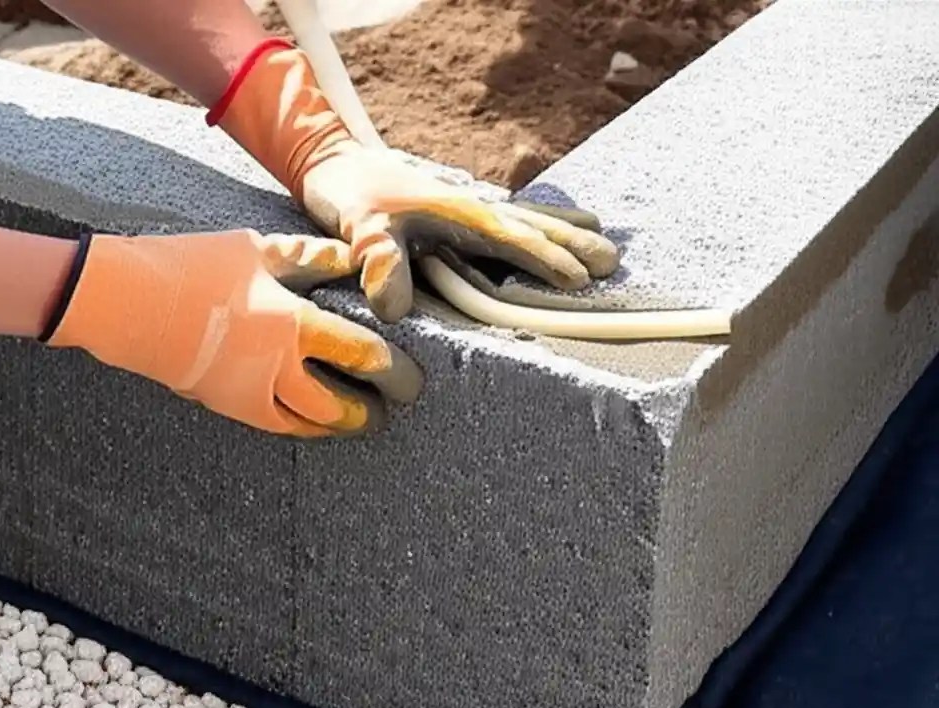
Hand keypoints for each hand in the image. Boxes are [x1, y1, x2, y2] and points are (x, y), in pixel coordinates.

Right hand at [42, 229, 422, 437]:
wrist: (130, 305)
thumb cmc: (194, 267)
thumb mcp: (258, 250)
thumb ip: (311, 259)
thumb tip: (354, 258)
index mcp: (293, 325)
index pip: (363, 356)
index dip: (396, 370)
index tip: (413, 375)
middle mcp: (279, 369)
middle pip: (345, 404)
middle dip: (380, 407)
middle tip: (399, 403)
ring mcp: (252, 394)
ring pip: (314, 426)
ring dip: (346, 425)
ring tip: (365, 417)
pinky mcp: (229, 405)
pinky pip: (280, 427)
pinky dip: (307, 427)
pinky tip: (318, 420)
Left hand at [210, 41, 617, 321]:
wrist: (333, 162)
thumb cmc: (349, 194)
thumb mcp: (359, 227)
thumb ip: (378, 262)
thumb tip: (393, 307)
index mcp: (458, 212)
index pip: (511, 239)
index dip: (544, 260)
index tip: (578, 279)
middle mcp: (472, 208)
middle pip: (534, 227)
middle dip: (573, 244)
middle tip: (613, 263)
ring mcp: (468, 208)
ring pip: (528, 220)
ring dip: (565, 233)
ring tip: (604, 245)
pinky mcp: (459, 213)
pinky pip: (511, 221)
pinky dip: (540, 226)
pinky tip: (554, 231)